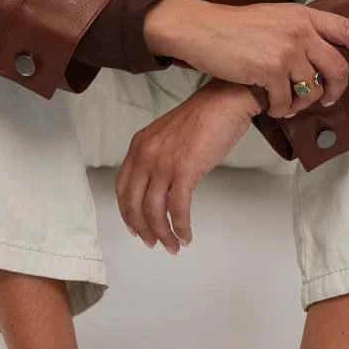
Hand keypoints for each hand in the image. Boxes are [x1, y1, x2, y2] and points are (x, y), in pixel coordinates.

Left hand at [115, 79, 261, 253]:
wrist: (224, 102)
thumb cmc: (204, 119)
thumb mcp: (168, 138)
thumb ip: (159, 160)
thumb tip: (163, 188)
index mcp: (139, 147)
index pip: (123, 188)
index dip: (128, 214)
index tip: (136, 228)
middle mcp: (145, 156)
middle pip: (135, 205)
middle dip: (143, 230)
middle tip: (154, 243)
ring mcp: (163, 164)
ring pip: (154, 212)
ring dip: (163, 234)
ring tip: (173, 246)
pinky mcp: (184, 171)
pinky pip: (177, 209)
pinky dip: (181, 227)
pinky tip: (186, 236)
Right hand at [144, 0, 348, 118]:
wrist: (203, 29)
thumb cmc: (234, 29)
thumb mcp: (275, 19)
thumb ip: (299, 32)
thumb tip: (318, 56)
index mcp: (304, 15)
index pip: (348, 30)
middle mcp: (300, 30)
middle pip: (338, 68)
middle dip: (336, 90)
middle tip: (328, 100)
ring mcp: (286, 50)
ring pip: (312, 90)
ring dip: (302, 104)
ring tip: (289, 104)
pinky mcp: (270, 70)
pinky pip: (287, 102)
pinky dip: (281, 110)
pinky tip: (272, 107)